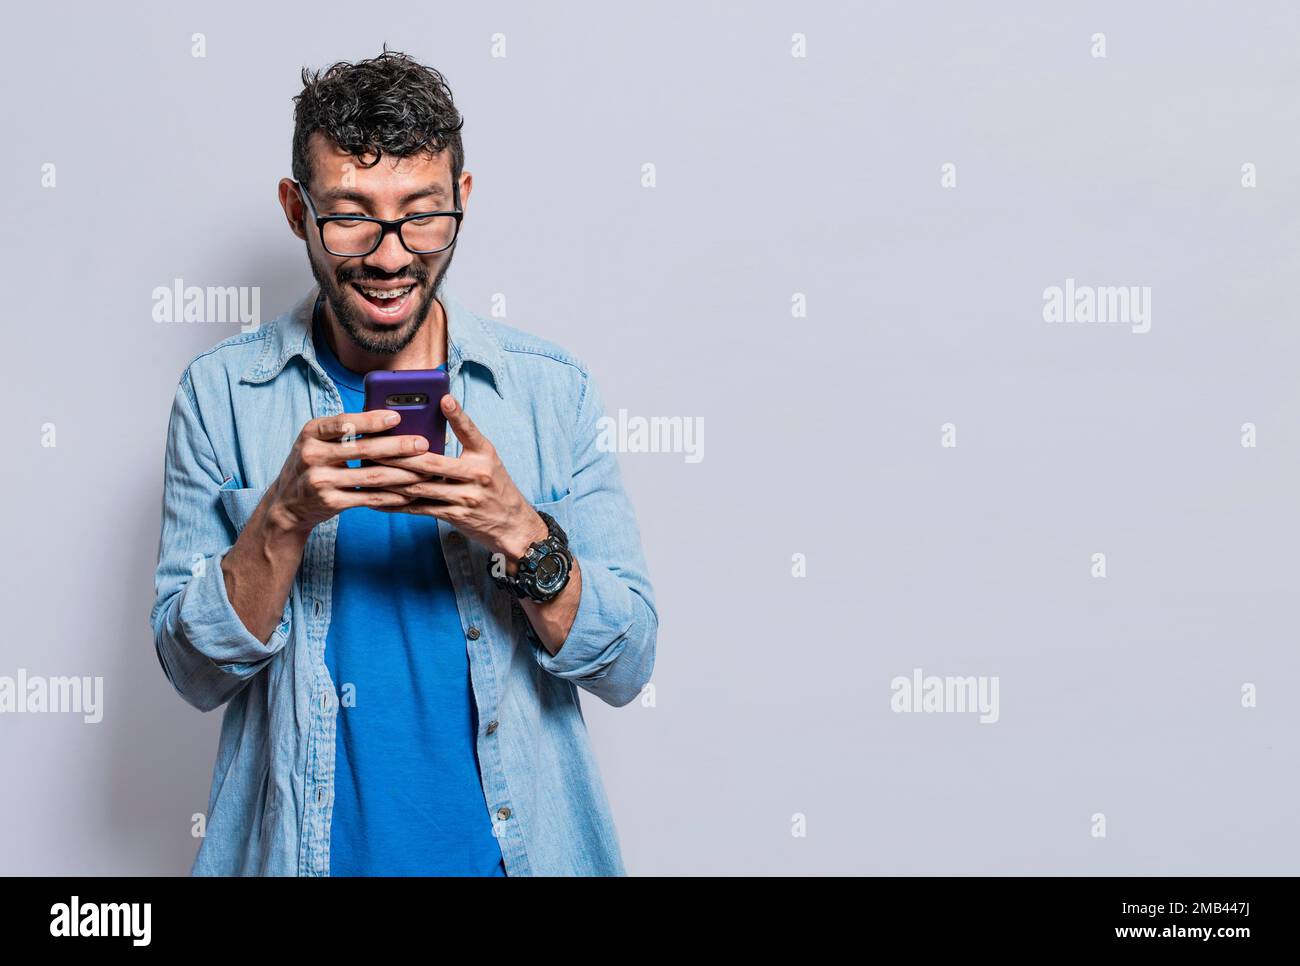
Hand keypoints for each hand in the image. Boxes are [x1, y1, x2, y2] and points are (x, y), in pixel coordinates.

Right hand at [264, 409, 431, 535]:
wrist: (287, 503)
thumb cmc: (312, 464)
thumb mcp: (317, 442)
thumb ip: (343, 431)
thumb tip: (389, 419)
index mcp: (311, 433)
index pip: (344, 422)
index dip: (371, 420)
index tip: (397, 417)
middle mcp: (312, 455)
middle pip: (363, 449)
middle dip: (397, 446)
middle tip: (422, 444)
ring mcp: (320, 481)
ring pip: (370, 476)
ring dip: (402, 473)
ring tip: (424, 470)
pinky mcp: (330, 502)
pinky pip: (368, 498)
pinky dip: (391, 496)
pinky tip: (410, 493)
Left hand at [370, 394, 548, 560]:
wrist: (513, 525)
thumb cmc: (496, 487)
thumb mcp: (488, 460)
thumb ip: (466, 440)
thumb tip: (442, 414)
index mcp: (484, 456)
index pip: (470, 431)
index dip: (458, 414)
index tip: (444, 398)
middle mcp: (476, 476)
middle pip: (432, 463)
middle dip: (400, 456)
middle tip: (375, 446)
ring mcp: (464, 498)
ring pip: (421, 487)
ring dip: (392, 480)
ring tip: (369, 471)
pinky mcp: (454, 515)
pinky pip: (420, 509)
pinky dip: (397, 504)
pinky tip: (379, 499)